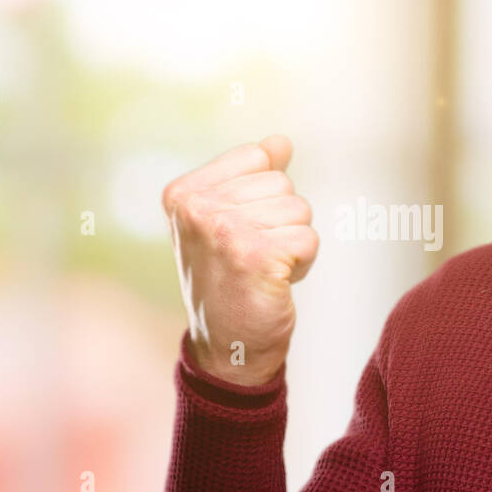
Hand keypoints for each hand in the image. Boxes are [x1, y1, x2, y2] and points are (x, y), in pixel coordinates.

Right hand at [163, 135, 318, 385]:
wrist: (226, 349)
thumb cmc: (230, 282)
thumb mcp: (229, 222)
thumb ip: (252, 177)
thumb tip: (280, 142)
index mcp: (183, 193)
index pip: (257, 158)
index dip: (264, 195)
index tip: (240, 232)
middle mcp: (197, 208)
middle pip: (282, 183)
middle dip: (281, 221)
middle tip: (253, 257)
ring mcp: (224, 231)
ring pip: (299, 210)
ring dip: (293, 243)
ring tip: (263, 270)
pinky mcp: (254, 256)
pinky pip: (309, 238)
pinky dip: (302, 263)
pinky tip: (275, 282)